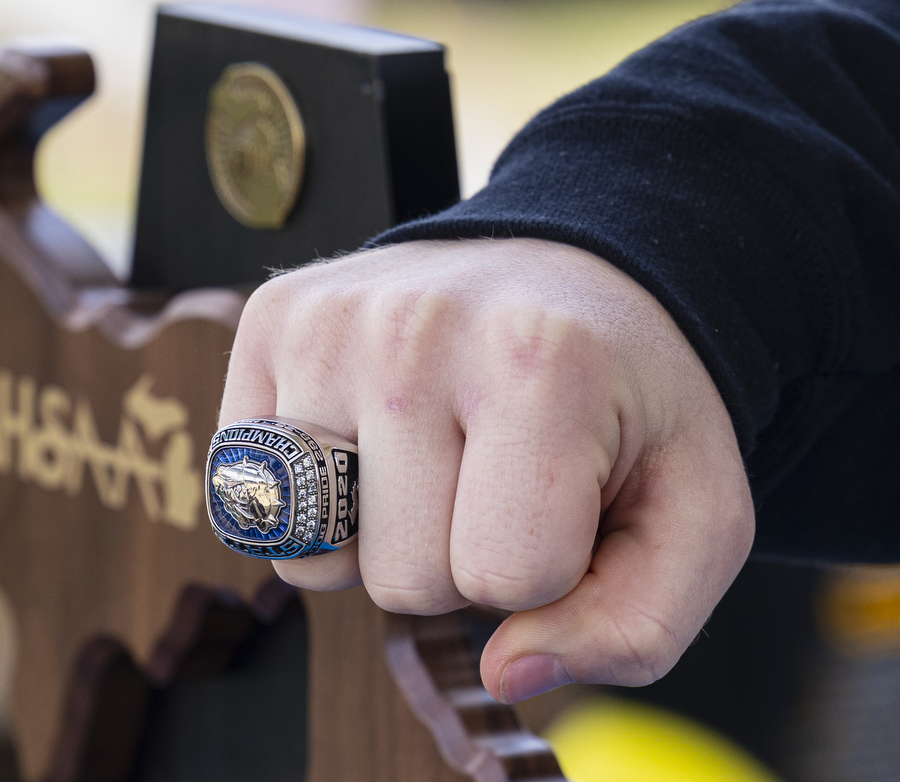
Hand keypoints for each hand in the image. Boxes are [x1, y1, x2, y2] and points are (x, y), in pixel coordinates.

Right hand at [219, 238, 753, 702]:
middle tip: (491, 472)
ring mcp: (327, 324)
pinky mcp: (269, 323)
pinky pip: (246, 499)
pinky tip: (366, 440)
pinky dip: (312, 502)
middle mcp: (416, 329)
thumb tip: (504, 672)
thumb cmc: (625, 395)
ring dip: (378, 533)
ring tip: (430, 452)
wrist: (562, 268)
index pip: (506, 578)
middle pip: (405, 580)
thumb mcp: (694, 512)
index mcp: (542, 363)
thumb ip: (636, 624)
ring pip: (316, 554)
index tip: (559, 497)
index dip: (546, 569)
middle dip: (457, 557)